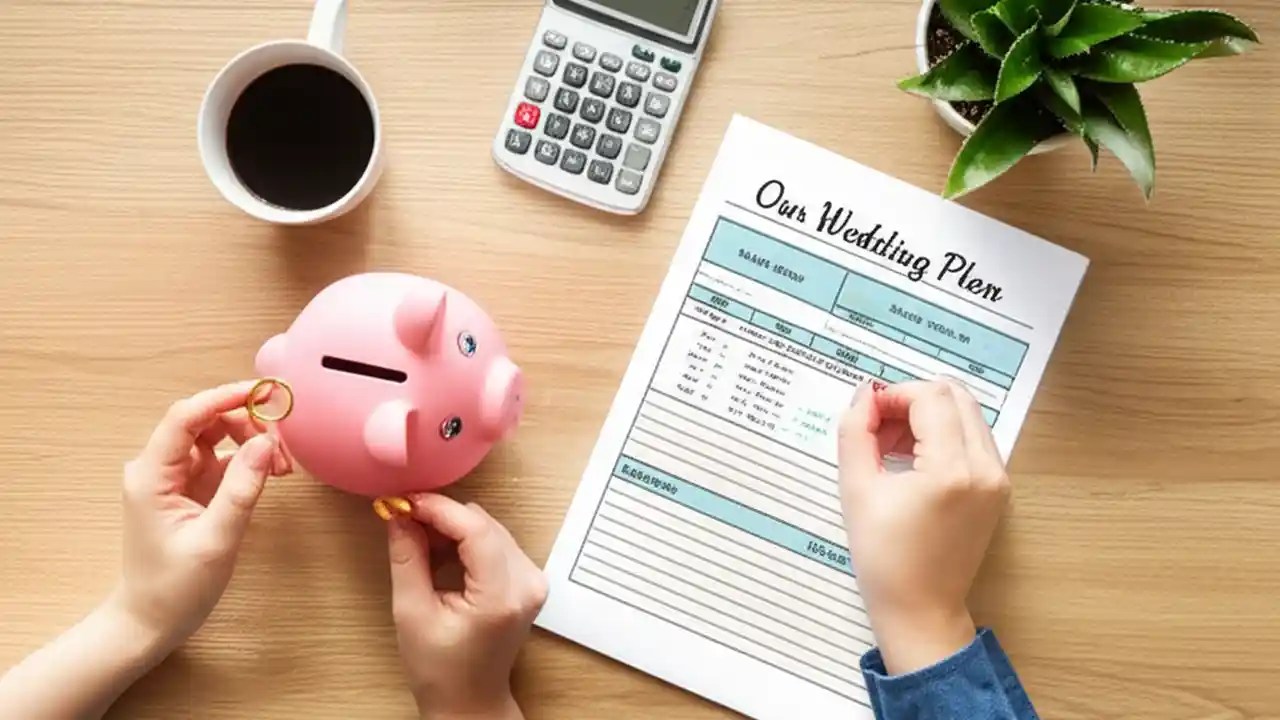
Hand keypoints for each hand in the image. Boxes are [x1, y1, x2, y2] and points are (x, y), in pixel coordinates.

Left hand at [114, 381, 291, 650]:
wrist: (151, 622)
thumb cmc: (175, 587)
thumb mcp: (216, 539)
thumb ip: (242, 489)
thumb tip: (266, 443)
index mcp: (151, 475)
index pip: (186, 417)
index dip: (225, 397)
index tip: (267, 393)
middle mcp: (159, 468)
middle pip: (205, 422)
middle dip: (247, 424)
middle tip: (284, 445)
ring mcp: (174, 478)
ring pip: (216, 438)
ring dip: (250, 442)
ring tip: (282, 466)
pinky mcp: (189, 490)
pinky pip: (221, 460)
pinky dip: (247, 462)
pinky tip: (271, 473)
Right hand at [385, 494, 546, 719]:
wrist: (471, 701)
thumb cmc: (439, 669)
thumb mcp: (412, 614)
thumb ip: (407, 560)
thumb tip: (398, 515)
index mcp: (500, 596)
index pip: (476, 530)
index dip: (439, 509)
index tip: (405, 501)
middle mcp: (526, 583)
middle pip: (485, 524)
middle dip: (443, 516)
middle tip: (403, 518)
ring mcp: (533, 581)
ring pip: (490, 528)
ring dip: (454, 526)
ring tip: (418, 538)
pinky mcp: (529, 580)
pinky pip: (496, 542)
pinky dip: (467, 539)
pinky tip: (441, 550)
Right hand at [837, 379, 1010, 674]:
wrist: (920, 610)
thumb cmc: (882, 557)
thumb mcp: (856, 490)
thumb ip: (856, 432)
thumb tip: (864, 394)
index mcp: (952, 470)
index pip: (930, 397)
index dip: (894, 394)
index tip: (866, 414)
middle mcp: (986, 469)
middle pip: (955, 396)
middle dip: (912, 400)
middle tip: (878, 427)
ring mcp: (998, 479)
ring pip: (967, 414)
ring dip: (928, 415)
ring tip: (892, 446)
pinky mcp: (999, 489)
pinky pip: (974, 438)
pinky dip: (944, 434)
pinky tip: (913, 459)